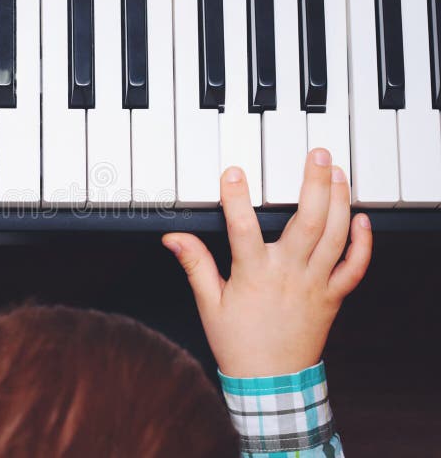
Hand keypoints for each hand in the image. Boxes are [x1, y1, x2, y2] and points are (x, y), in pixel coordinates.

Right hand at [162, 148, 371, 377]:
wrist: (270, 381)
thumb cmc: (239, 342)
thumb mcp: (208, 303)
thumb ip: (194, 264)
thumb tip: (174, 237)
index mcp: (255, 276)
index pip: (244, 229)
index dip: (237, 198)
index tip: (234, 172)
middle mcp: (289, 275)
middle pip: (309, 222)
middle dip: (315, 183)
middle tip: (318, 155)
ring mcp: (315, 285)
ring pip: (335, 237)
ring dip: (340, 201)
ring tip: (337, 173)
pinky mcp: (333, 296)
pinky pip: (355, 267)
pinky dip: (363, 243)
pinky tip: (361, 218)